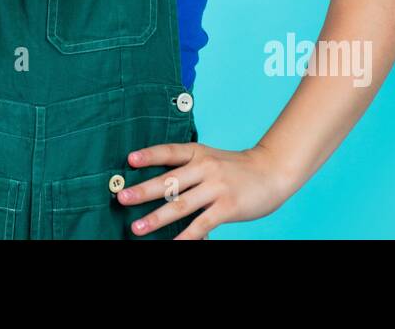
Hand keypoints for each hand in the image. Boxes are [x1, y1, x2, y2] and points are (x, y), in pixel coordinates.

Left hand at [117, 141, 293, 239]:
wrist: (272, 172)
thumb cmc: (236, 168)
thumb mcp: (211, 159)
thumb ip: (188, 169)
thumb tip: (159, 186)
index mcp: (199, 153)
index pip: (169, 152)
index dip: (149, 156)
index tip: (130, 160)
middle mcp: (205, 168)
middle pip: (169, 180)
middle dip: (143, 191)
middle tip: (122, 198)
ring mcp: (216, 188)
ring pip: (180, 204)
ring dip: (156, 218)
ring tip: (137, 228)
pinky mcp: (227, 207)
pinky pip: (201, 224)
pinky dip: (186, 236)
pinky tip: (173, 244)